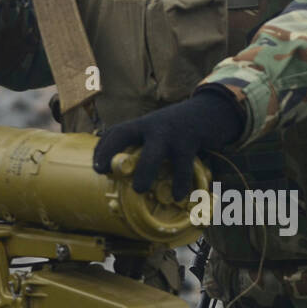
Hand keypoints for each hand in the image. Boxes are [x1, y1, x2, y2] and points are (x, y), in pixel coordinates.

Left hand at [93, 92, 243, 199]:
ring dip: (144, 171)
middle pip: (123, 135)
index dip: (102, 149)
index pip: (114, 133)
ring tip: (138, 189)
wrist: (208, 111)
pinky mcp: (188, 141)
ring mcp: (169, 132)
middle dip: (111, 153)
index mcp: (141, 125)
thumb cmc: (178, 130)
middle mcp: (151, 125)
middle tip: (106, 172)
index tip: (98, 168)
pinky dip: (180, 182)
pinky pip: (182, 166)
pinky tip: (179, 195)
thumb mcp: (156, 131)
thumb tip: (129, 179)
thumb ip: (143, 147)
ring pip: (153, 153)